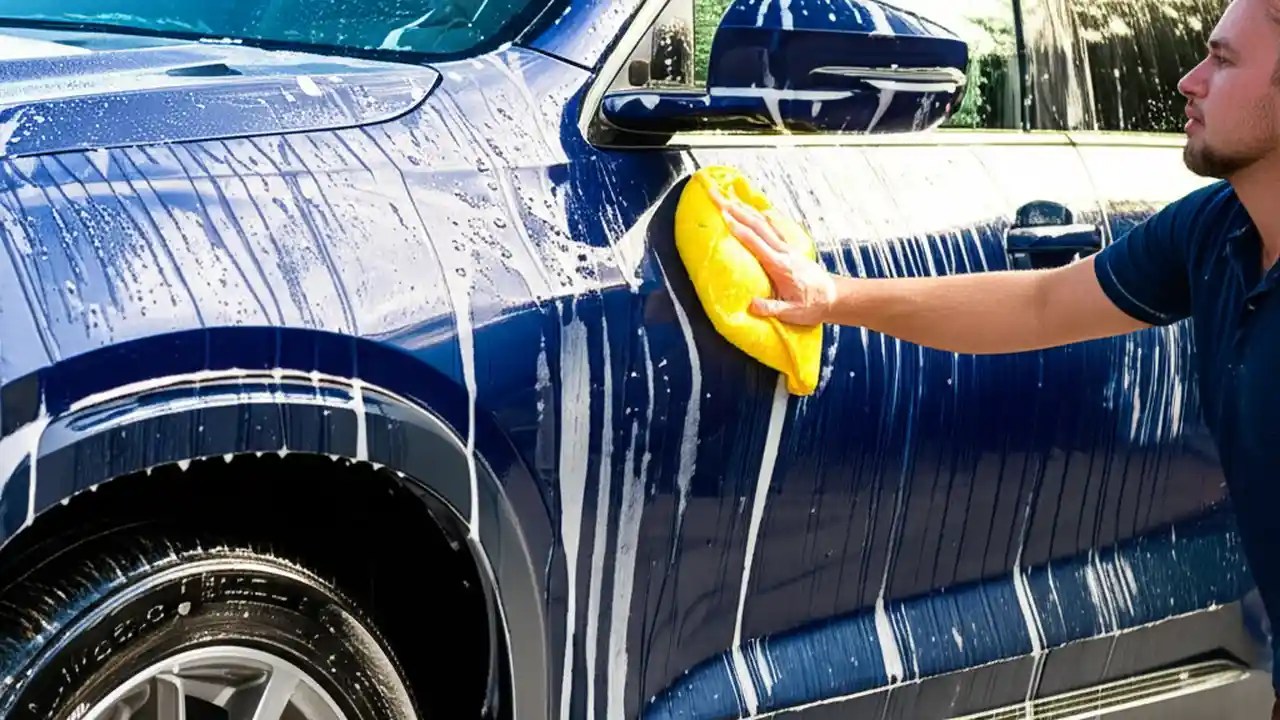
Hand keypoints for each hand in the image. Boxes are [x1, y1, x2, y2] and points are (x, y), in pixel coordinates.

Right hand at [707, 184, 836, 326]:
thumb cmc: (813, 305)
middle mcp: (783, 251)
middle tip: (717, 196)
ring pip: (763, 223)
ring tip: (727, 198)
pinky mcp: (788, 248)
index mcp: (781, 265)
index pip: (756, 243)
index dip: (739, 229)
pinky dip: (758, 216)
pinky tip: (751, 210)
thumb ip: (772, 308)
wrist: (834, 297)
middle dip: (735, 209)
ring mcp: (786, 247)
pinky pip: (770, 228)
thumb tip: (752, 305)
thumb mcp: (793, 312)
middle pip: (756, 225)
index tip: (723, 216)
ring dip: (744, 209)